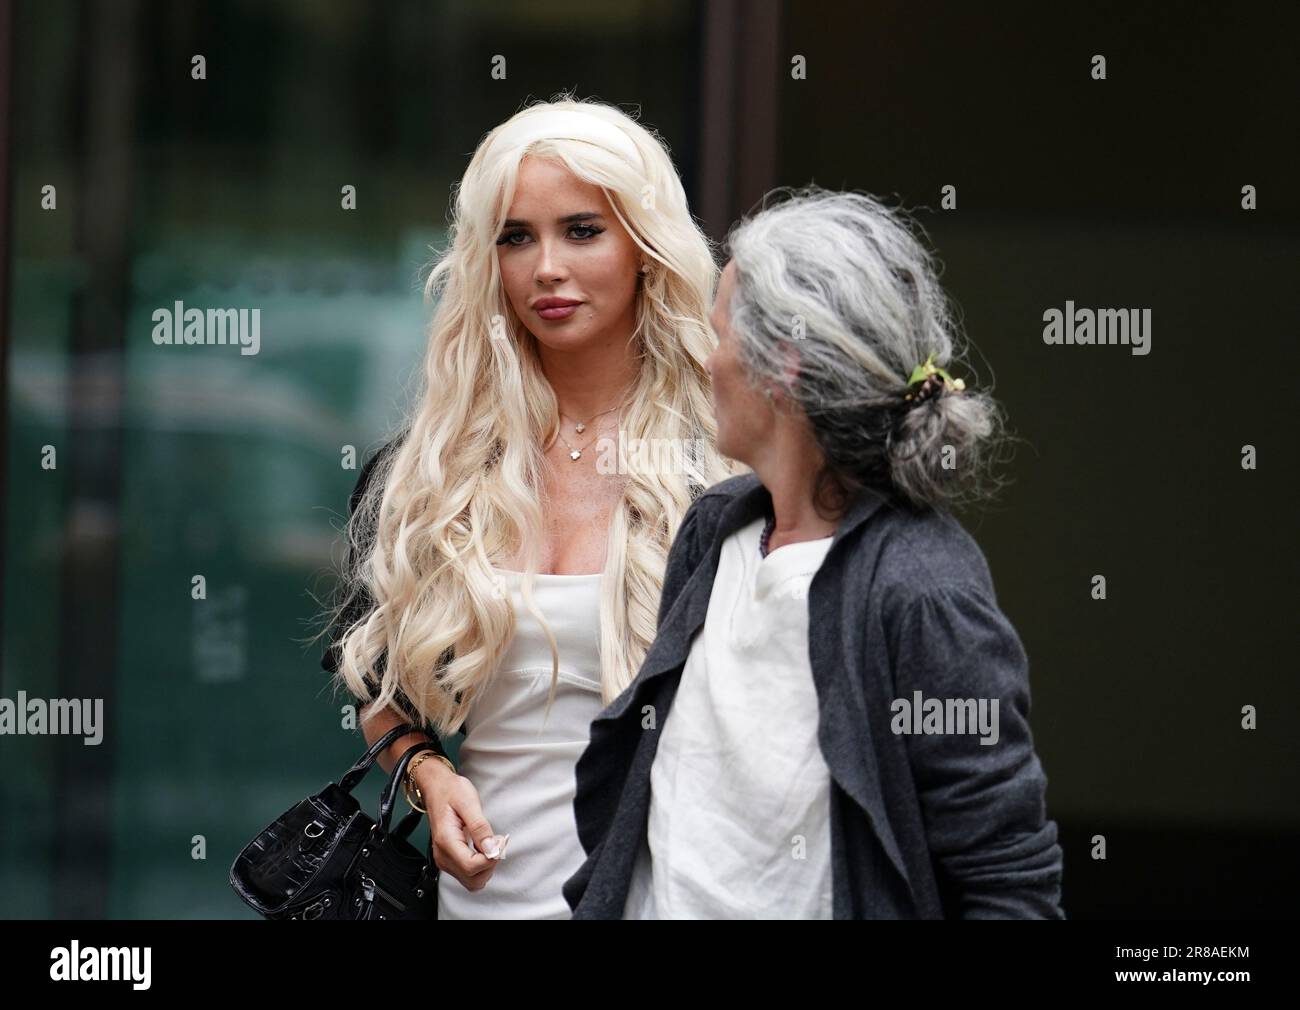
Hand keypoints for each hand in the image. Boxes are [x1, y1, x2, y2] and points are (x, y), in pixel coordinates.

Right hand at [419, 760, 502, 891]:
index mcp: (446, 841)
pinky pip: (468, 874)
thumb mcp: (469, 802)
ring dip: (487, 867)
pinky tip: (484, 848)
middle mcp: (443, 855)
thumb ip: (480, 828)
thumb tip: (492, 849)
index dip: (491, 858)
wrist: (436, 787)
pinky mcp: (449, 860)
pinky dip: (481, 866)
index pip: (472, 867)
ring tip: (490, 843)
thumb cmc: (451, 791)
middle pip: (473, 879)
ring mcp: (444, 860)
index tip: (499, 840)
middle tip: (495, 842)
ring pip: (472, 881)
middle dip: (490, 864)